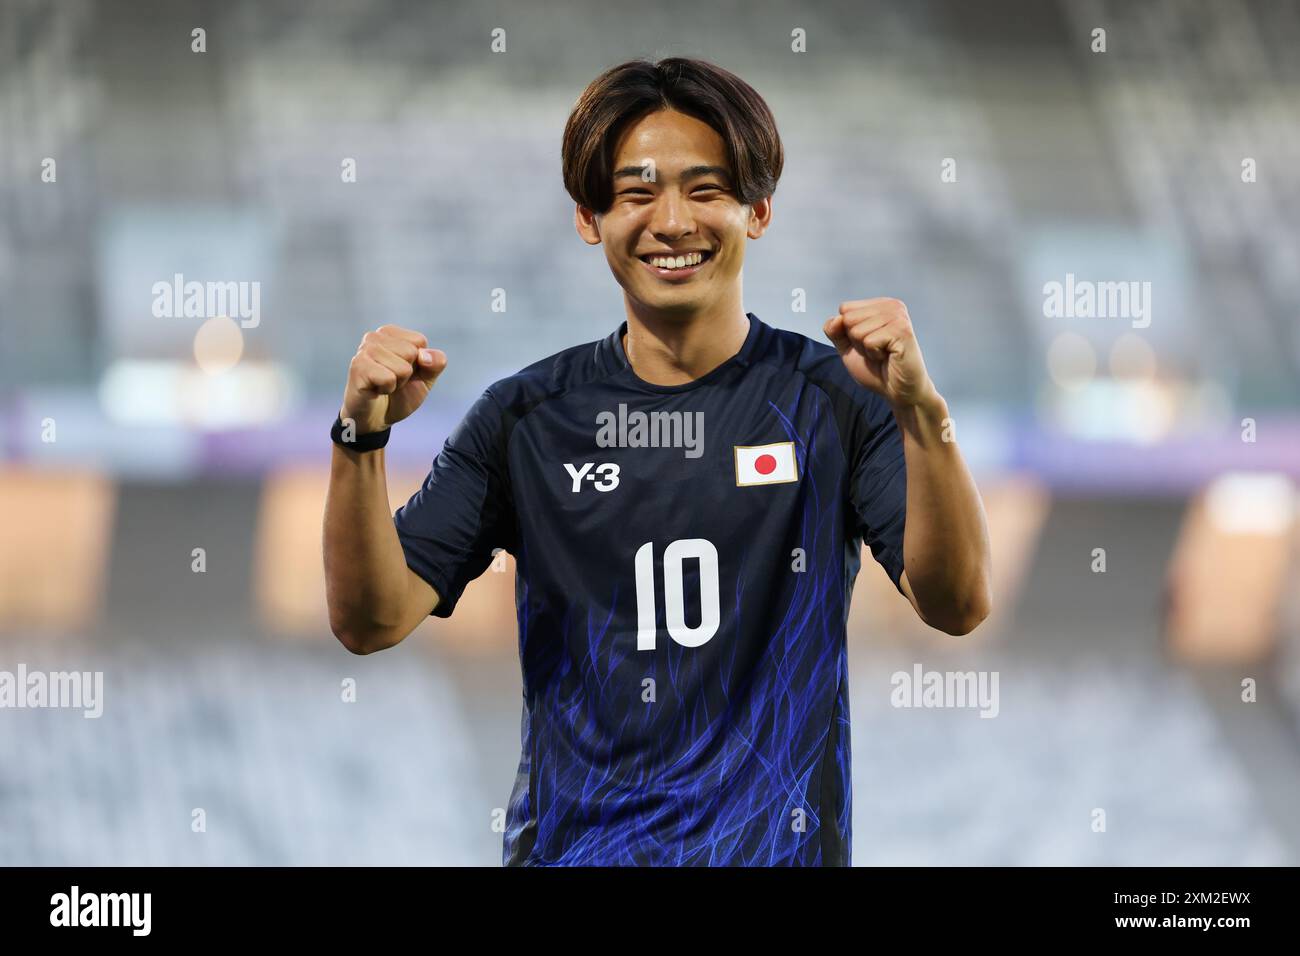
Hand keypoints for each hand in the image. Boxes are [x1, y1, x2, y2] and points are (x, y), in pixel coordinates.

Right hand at [341, 325, 446, 434]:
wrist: (377, 417)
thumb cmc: (400, 394)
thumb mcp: (426, 378)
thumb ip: (436, 363)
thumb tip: (425, 356)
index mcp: (390, 333)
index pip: (420, 341)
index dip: (418, 362)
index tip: (403, 371)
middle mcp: (374, 337)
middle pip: (412, 352)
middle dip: (407, 373)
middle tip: (392, 380)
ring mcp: (364, 350)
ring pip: (402, 367)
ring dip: (397, 383)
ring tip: (383, 384)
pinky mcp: (358, 367)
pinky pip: (389, 378)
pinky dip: (387, 389)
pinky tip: (375, 389)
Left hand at [823, 298, 937, 408]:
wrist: (897, 391)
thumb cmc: (876, 369)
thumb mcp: (847, 348)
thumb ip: (835, 331)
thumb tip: (836, 319)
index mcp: (880, 304)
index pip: (845, 308)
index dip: (848, 332)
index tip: (868, 343)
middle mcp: (891, 305)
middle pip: (848, 318)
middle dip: (856, 341)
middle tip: (876, 350)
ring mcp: (898, 316)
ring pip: (856, 330)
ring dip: (865, 349)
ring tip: (883, 354)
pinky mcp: (902, 330)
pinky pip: (869, 341)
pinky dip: (873, 354)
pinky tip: (889, 357)